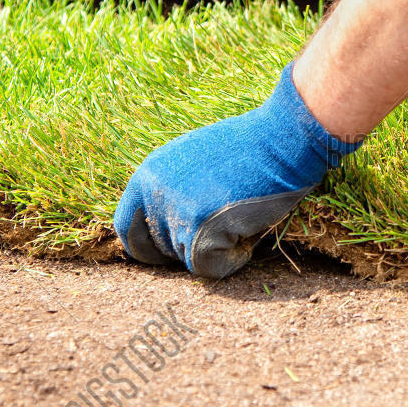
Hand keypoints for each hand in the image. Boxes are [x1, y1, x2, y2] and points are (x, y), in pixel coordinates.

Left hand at [113, 63, 360, 277]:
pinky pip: (209, 268)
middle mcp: (154, 194)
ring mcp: (176, 212)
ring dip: (216, 249)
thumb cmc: (249, 149)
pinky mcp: (201, 231)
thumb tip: (163, 228)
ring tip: (240, 218)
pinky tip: (249, 233)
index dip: (149, 245)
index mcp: (147, 176)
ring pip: (186, 260)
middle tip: (221, 229)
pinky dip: (232, 260)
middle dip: (190, 247)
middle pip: (159, 250)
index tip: (174, 248)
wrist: (281, 138)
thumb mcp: (194, 161)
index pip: (126, 227)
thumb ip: (171, 191)